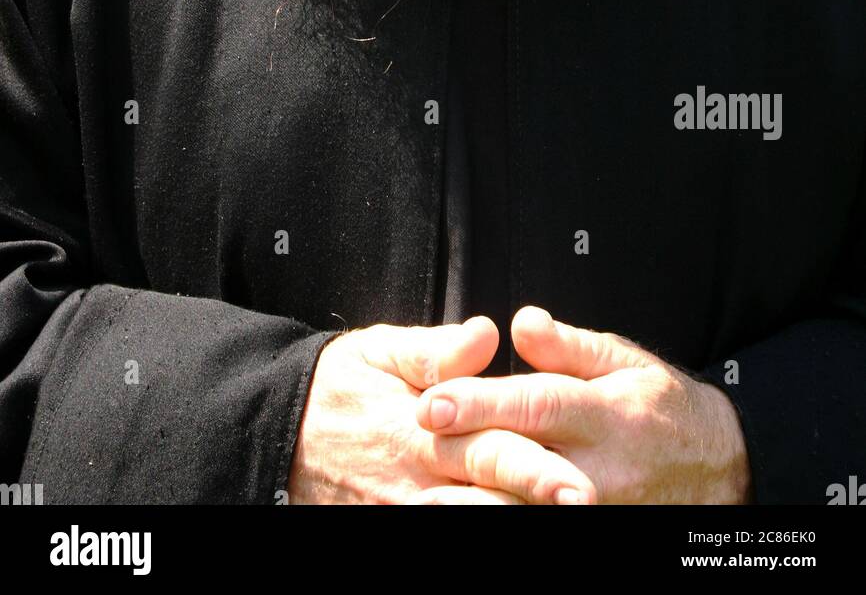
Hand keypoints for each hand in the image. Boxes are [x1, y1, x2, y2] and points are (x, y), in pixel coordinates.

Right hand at [288, 315, 595, 503]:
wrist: (278, 432)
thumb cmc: (339, 385)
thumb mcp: (379, 351)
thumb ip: (436, 350)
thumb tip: (488, 334)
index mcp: (421, 428)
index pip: (489, 450)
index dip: (537, 470)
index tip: (580, 485)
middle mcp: (417, 480)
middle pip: (489, 502)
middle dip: (536, 505)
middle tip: (583, 509)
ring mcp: (403, 513)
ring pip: (469, 526)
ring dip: (513, 523)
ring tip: (557, 523)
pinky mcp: (391, 527)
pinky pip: (438, 535)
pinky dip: (477, 531)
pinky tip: (511, 522)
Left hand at [412, 306, 752, 504]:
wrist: (722, 471)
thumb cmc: (662, 408)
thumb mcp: (625, 362)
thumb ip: (569, 346)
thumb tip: (522, 322)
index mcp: (604, 412)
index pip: (535, 405)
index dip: (481, 403)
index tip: (431, 401)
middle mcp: (600, 467)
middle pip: (523, 461)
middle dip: (467, 454)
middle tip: (414, 445)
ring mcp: (601, 509)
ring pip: (531, 508)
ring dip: (477, 502)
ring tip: (426, 495)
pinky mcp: (598, 533)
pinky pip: (547, 531)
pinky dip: (508, 519)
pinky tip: (466, 512)